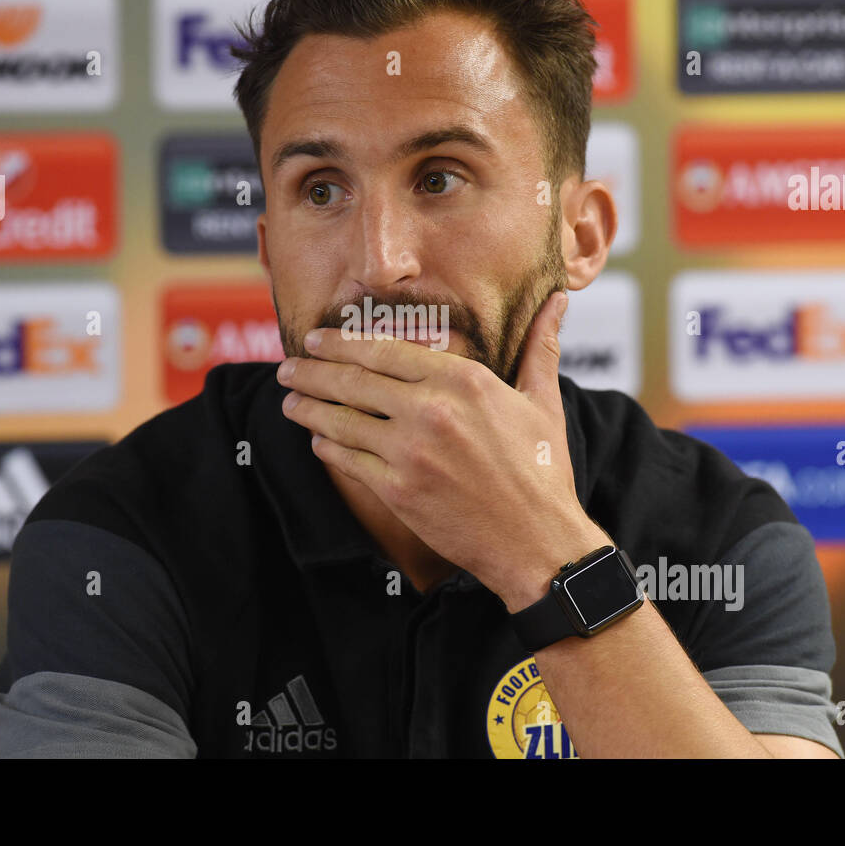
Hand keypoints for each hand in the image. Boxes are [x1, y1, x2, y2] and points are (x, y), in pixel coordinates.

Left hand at [277, 290, 607, 608]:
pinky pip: (348, 460)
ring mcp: (410, 452)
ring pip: (342, 419)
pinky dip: (326, 445)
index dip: (344, 343)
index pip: (386, 351)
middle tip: (289, 364)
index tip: (318, 339)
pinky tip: (315, 438)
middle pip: (354, 381)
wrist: (538, 542)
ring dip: (308, 406)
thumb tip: (556, 303)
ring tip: (288, 399)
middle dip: (313, 370)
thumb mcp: (544, 402)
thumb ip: (540, 348)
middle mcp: (430, 411)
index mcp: (463, 381)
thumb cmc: (542, 471)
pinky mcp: (397, 491)